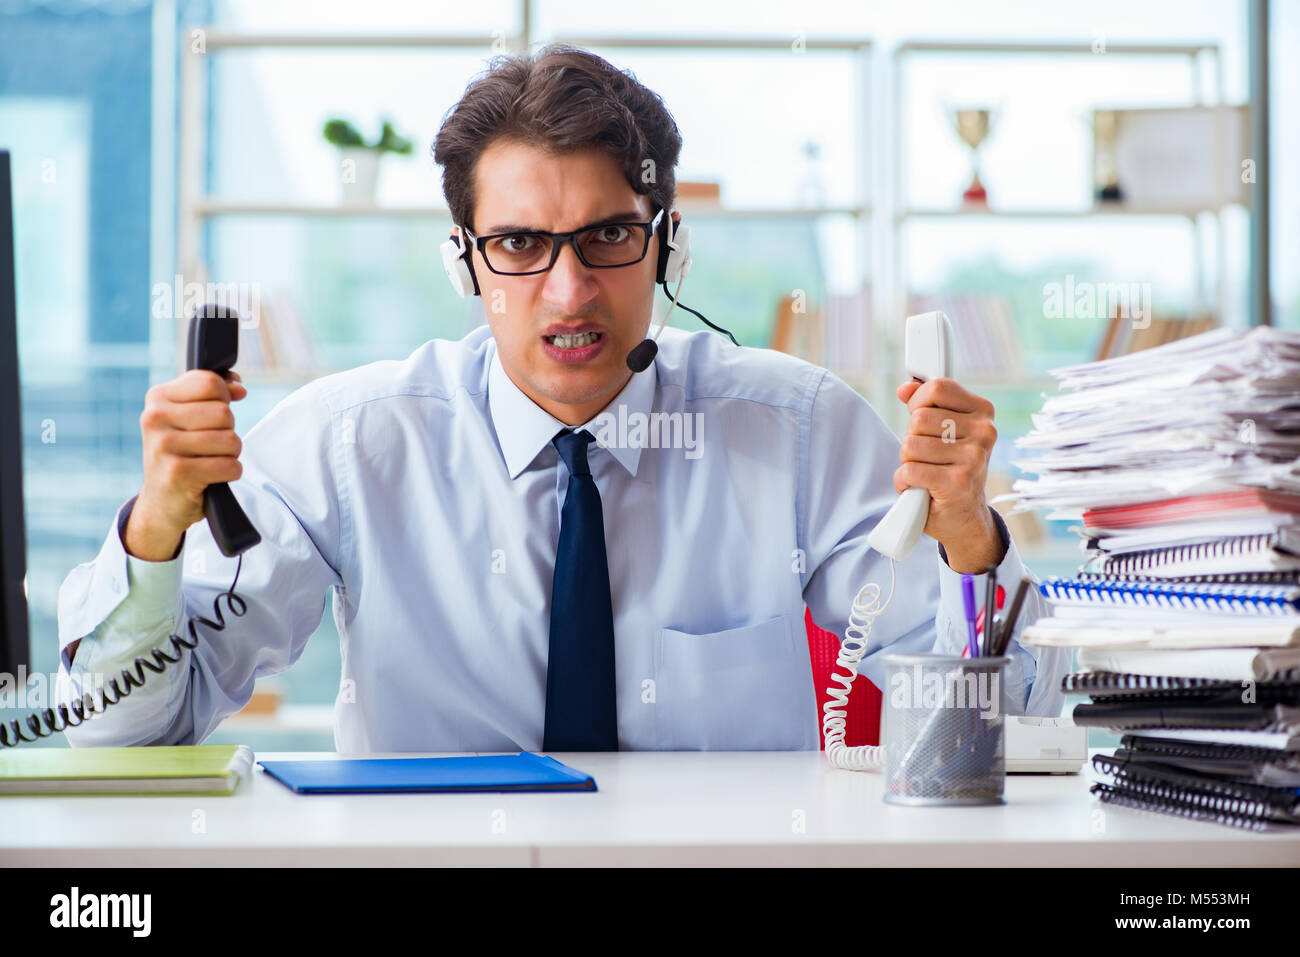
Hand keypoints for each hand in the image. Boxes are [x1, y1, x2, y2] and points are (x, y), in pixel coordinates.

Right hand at [126, 369, 246, 560]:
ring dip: (231, 454)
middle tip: (209, 446)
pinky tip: (212, 477)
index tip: (212, 416)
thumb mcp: (190, 416)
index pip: (211, 382)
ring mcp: (164, 446)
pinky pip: (230, 466)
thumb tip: (239, 387)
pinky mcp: (178, 473)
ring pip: (230, 439)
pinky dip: (230, 473)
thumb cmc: (182, 453)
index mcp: (158, 397)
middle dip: (228, 431)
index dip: (223, 399)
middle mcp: (155, 418)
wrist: (161, 501)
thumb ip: (215, 392)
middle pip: (224, 412)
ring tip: (210, 461)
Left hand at [894, 377, 1001, 572]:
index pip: (938, 388)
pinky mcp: (958, 483)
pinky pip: (910, 471)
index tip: (919, 418)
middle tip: (927, 456)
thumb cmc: (951, 468)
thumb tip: (905, 387)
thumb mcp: (943, 430)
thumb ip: (924, 404)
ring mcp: (973, 459)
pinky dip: (904, 481)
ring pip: (910, 445)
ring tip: (925, 473)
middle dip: (912, 438)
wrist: (964, 516)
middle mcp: (984, 433)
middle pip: (918, 418)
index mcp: (983, 413)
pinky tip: (918, 488)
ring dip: (907, 462)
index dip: (918, 402)